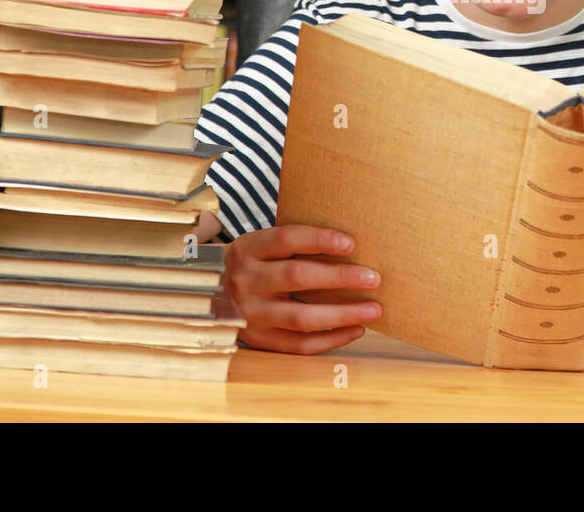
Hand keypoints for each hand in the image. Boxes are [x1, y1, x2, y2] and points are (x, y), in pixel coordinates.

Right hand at [223, 224, 381, 353]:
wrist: (208, 294)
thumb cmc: (254, 264)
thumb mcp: (261, 246)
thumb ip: (293, 245)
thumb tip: (351, 246)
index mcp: (248, 249)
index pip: (287, 239)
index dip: (320, 239)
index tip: (351, 243)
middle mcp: (245, 280)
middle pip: (297, 277)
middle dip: (340, 277)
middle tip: (374, 278)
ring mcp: (249, 314)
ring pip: (301, 317)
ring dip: (343, 314)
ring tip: (374, 310)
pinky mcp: (258, 340)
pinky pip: (298, 345)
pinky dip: (331, 339)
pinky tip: (355, 329)